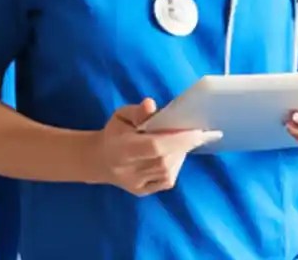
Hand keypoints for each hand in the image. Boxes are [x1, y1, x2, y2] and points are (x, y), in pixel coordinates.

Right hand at [91, 98, 221, 195]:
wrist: (100, 159)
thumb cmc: (115, 133)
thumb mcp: (121, 115)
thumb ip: (137, 111)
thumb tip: (151, 105)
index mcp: (121, 148)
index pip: (154, 147)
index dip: (177, 140)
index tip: (197, 131)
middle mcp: (127, 170)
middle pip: (163, 161)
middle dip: (181, 146)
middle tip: (188, 133)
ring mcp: (135, 184)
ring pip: (167, 172)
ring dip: (178, 155)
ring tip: (175, 143)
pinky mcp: (141, 192)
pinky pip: (166, 181)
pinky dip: (174, 167)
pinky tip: (169, 156)